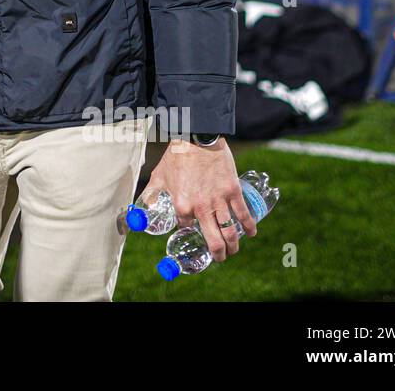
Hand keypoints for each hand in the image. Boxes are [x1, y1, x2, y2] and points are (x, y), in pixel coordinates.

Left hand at [142, 137, 255, 263]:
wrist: (197, 137)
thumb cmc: (176, 156)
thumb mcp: (159, 176)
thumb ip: (153, 194)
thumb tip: (143, 206)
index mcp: (182, 206)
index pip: (186, 227)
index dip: (188, 229)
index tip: (192, 229)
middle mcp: (201, 208)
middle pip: (213, 240)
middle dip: (218, 253)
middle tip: (220, 257)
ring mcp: (219, 200)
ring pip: (229, 232)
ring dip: (233, 245)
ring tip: (233, 250)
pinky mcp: (233, 191)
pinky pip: (243, 214)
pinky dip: (249, 226)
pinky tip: (251, 233)